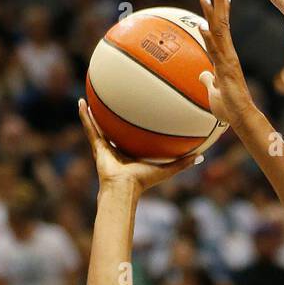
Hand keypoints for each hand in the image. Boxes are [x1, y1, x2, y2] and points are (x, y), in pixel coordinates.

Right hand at [78, 99, 200, 192]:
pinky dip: (85, 116)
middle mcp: (118, 148)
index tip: (139, 112)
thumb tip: (202, 156)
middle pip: (115, 128)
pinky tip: (81, 102)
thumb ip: (183, 163)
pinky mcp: (97, 146)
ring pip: (99, 126)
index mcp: (132, 153)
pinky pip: (90, 127)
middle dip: (115, 116)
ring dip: (95, 113)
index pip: (134, 137)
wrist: (124, 188)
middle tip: (116, 99)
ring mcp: (105, 147)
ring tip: (91, 96)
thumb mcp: (166, 169)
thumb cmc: (144, 182)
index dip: (136, 127)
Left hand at [198, 0, 252, 129]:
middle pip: (222, 23)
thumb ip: (208, 80)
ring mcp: (227, 60)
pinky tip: (201, 26)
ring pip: (219, 32)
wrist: (241, 117)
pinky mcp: (226, 69)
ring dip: (211, 13)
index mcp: (224, 56)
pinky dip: (208, 38)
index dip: (220, 11)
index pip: (222, 29)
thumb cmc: (230, 108)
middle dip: (219, 1)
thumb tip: (202, 74)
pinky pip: (215, 51)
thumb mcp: (214, 91)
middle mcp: (227, 54)